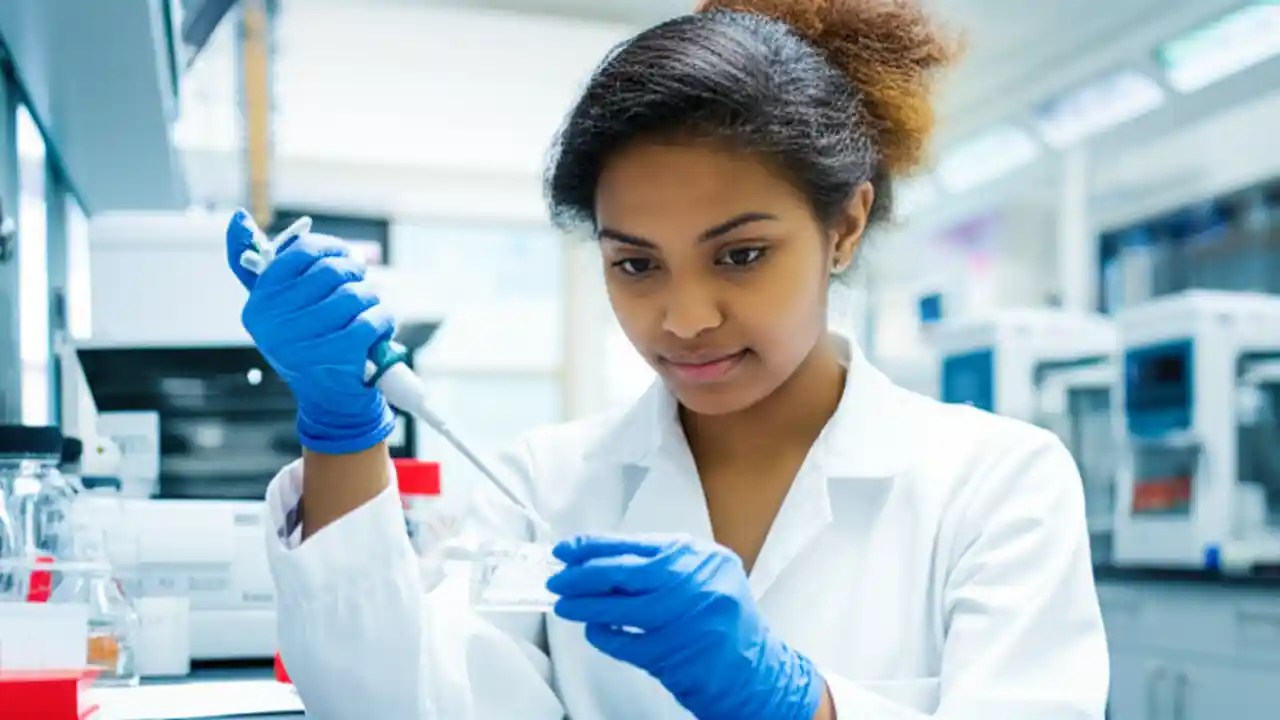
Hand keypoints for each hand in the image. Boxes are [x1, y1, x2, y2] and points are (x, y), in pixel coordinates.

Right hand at [225, 210, 395, 454]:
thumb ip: (262, 267)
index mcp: (260, 304)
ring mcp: (305, 341)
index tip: (342, 257)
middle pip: (333, 271)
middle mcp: (276, 323)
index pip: (300, 253)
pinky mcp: (337, 356)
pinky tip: (377, 331)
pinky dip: (383, 321)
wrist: (330, 403)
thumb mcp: (280, 309)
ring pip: (356, 294)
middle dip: (355, 275)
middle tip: (359, 286)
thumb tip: (237, 218)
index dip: (330, 248)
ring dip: (371, 300)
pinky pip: (373, 319)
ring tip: (367, 313)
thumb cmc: (309, 345)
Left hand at [548, 535, 823, 719]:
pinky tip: (592, 630)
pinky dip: (602, 635)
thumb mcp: (706, 575)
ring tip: (563, 604)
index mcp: (699, 556)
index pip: (634, 544)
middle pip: (621, 572)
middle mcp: (692, 582)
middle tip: (556, 577)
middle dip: (581, 574)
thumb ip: (664, 562)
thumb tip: (603, 558)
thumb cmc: (725, 621)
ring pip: (616, 608)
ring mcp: (681, 619)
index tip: (567, 549)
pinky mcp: (670, 653)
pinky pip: (622, 641)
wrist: (753, 672)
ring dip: (582, 605)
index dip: (593, 546)